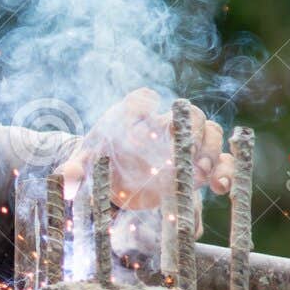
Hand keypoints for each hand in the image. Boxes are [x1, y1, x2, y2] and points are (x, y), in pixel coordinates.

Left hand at [59, 89, 233, 235]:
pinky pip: (218, 160)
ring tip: (209, 177)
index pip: (140, 100)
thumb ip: (74, 170)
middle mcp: (160, 123)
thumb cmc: (98, 163)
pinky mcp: (194, 164)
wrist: (111, 177)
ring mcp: (181, 142)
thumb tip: (65, 179)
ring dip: (214, 151)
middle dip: (193, 133)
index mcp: (130, 116)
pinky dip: (225, 171)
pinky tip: (223, 189)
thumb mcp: (83, 166)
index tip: (146, 130)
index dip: (144, 109)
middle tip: (194, 158)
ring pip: (209, 132)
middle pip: (186, 113)